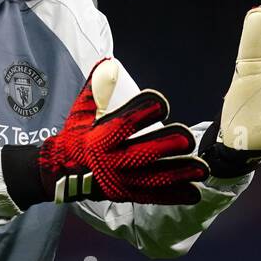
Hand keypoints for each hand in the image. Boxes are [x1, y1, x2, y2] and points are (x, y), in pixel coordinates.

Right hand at [2, 57, 209, 207]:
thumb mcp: (81, 113)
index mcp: (99, 138)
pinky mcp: (126, 194)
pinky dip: (173, 196)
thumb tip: (109, 63)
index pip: (124, 123)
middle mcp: (111, 161)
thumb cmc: (74, 139)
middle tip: (187, 139)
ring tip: (202, 170)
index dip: (144, 112)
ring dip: (179, 174)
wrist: (59, 174)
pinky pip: (153, 197)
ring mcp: (120, 180)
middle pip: (143, 153)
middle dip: (167, 146)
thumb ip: (97, 89)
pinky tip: (193, 193)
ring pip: (153, 178)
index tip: (162, 104)